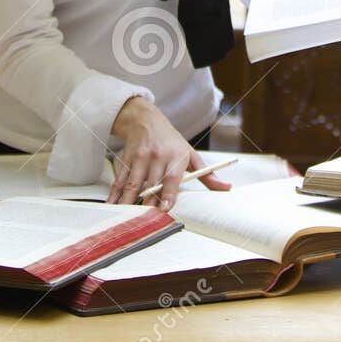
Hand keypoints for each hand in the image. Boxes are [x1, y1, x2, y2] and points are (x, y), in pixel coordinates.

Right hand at [107, 96, 231, 209]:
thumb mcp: (191, 154)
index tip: (165, 209)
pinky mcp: (126, 160)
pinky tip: (113, 206)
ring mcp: (140, 158)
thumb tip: (226, 188)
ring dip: (129, 202)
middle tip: (145, 221)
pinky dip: (116, 195)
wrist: (145, 120)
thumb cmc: (171, 141)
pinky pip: (120, 181)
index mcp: (176, 156)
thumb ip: (207, 175)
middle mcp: (157, 157)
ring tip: (126, 217)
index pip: (172, 178)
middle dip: (148, 204)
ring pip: (133, 184)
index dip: (168, 194)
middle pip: (151, 184)